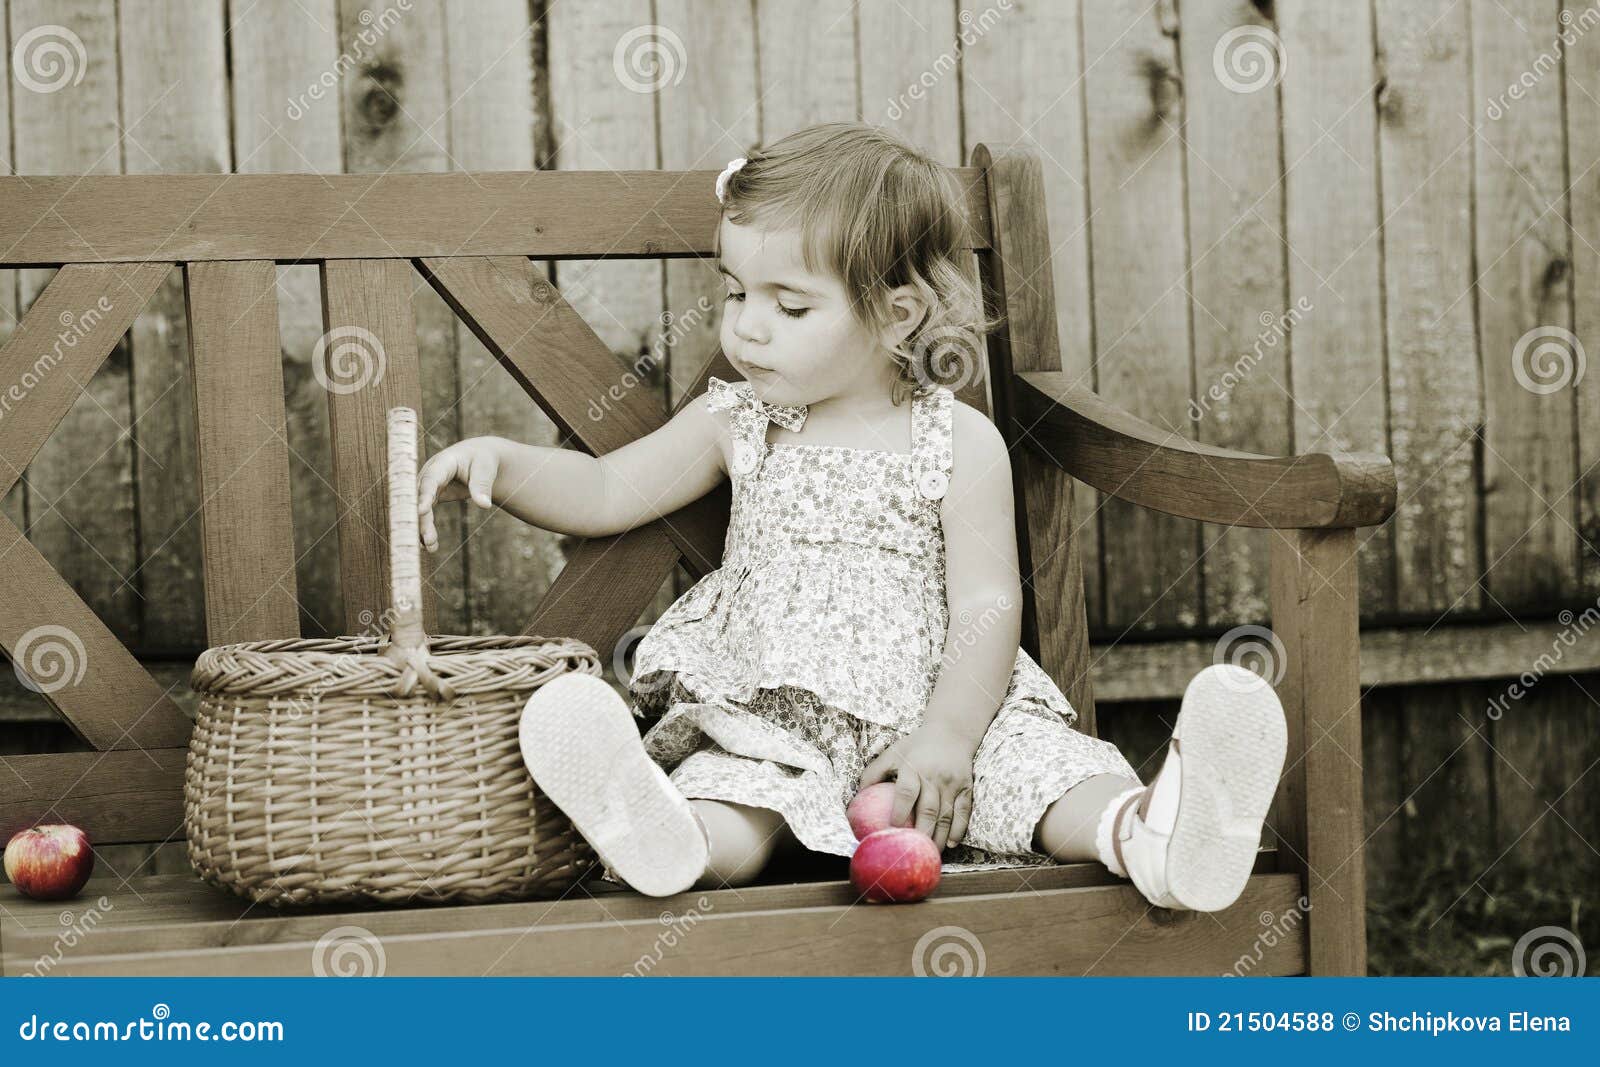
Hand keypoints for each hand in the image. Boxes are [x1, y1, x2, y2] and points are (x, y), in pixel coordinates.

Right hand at [415, 437, 501, 551]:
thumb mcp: (486, 469)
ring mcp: (428, 486)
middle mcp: (430, 473)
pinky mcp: (431, 496)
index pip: (430, 479)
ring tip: (429, 548)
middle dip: (421, 518)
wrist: (480, 457)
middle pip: (420, 497)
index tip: (420, 511)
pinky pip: (425, 513)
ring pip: (419, 508)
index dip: (424, 494)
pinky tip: (429, 545)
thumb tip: (485, 505)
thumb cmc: (483, 460)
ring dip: (422, 527)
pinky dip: (426, 528)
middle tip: (427, 539)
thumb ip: (483, 485)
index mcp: (443, 462)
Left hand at [858, 722, 980, 850]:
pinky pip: (963, 811)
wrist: (951, 732)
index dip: (900, 811)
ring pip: (945, 815)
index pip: (906, 792)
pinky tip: (950, 843)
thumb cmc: (915, 746)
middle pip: (928, 809)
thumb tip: (856, 798)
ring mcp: (951, 782)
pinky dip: (958, 829)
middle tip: (913, 851)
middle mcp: (933, 775)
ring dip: (939, 837)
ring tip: (930, 853)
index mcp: (912, 766)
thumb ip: (873, 773)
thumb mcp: (892, 753)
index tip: (893, 830)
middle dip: (921, 833)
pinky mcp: (966, 787)